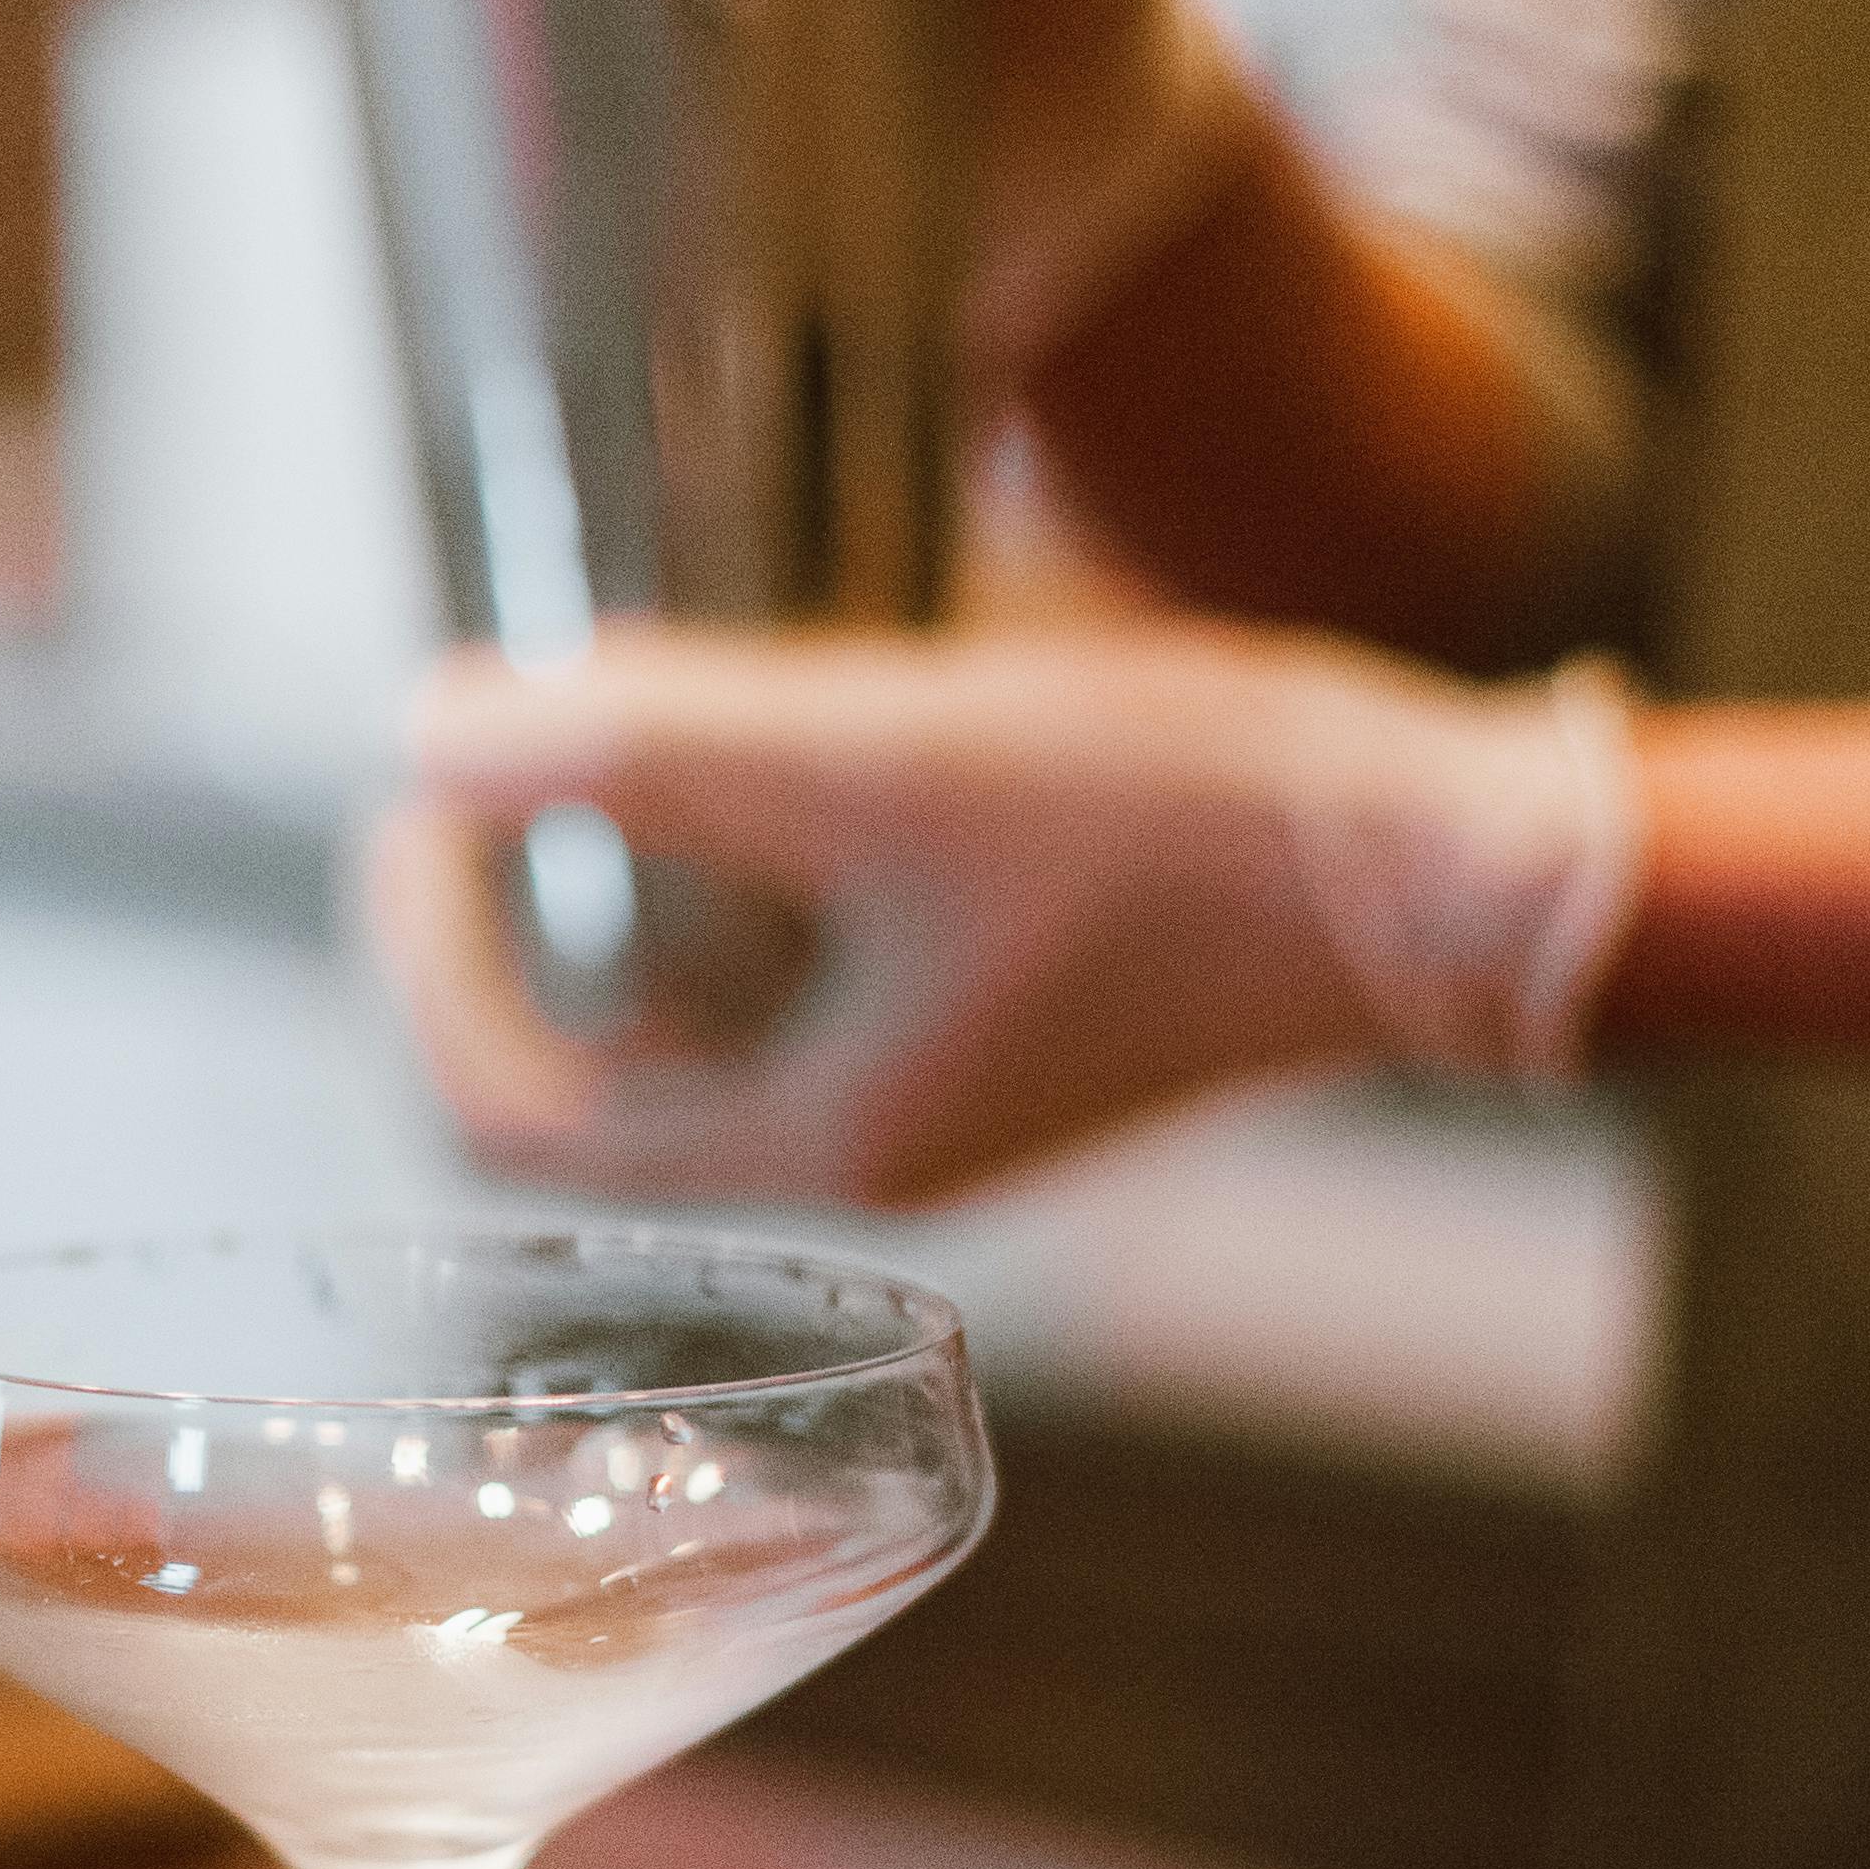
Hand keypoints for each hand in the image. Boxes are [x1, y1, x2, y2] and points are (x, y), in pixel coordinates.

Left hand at [365, 633, 1647, 1207]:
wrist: (1456, 866)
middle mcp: (863, 1150)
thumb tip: (429, 727)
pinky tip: (774, 730)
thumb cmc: (1193, 824)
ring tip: (607, 718)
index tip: (413, 795)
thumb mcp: (889, 753)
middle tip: (487, 747)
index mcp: (814, 1143)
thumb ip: (648, 739)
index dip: (420, 956)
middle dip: (508, 908)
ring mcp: (939, 1089)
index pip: (506, 1108)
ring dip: (624, 877)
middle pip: (584, 1069)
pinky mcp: (1006, 1016)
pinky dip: (747, 865)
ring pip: (697, 1012)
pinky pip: (810, 964)